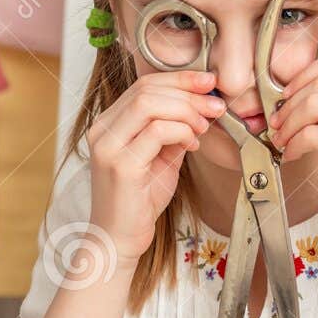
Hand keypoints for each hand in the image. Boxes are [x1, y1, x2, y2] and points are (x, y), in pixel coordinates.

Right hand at [85, 71, 223, 263]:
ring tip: (204, 127)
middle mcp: (102, 130)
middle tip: (215, 106)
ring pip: (150, 105)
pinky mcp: (121, 165)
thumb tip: (201, 108)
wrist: (119, 239)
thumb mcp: (161, 157)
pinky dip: (182, 132)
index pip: (144, 84)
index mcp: (109, 123)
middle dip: (188, 93)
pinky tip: (193, 145)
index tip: (208, 82)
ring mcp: (108, 146)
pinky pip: (156, 132)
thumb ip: (175, 131)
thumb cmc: (139, 201)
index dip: (180, 78)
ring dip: (186, 111)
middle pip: (147, 89)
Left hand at [268, 56, 317, 237]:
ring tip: (283, 139)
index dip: (306, 74)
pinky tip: (292, 155)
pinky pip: (311, 135)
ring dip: (289, 123)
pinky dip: (294, 144)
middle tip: (278, 121)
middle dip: (290, 102)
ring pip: (313, 104)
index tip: (290, 93)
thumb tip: (307, 98)